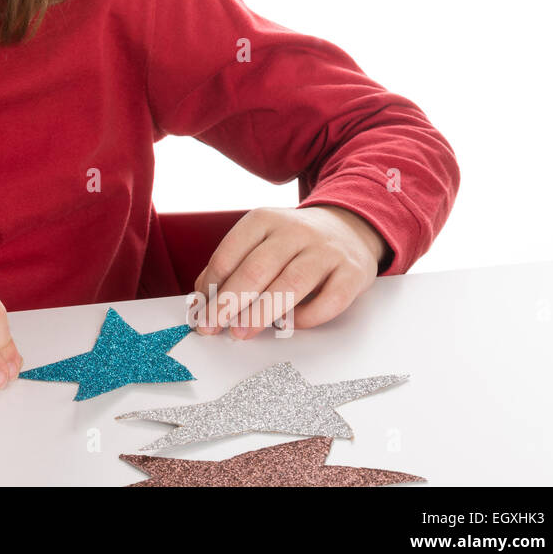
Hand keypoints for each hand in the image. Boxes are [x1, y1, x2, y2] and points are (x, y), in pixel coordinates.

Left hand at [189, 205, 387, 337]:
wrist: (350, 228)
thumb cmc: (294, 243)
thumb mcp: (260, 241)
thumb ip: (231, 265)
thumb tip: (200, 300)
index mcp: (264, 220)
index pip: (229, 255)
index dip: (210, 287)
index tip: (199, 313)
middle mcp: (295, 231)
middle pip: (255, 270)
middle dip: (228, 303)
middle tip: (212, 327)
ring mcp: (326, 251)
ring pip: (289, 285)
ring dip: (260, 314)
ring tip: (241, 333)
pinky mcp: (353, 273)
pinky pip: (328, 301)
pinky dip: (306, 318)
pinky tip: (289, 325)